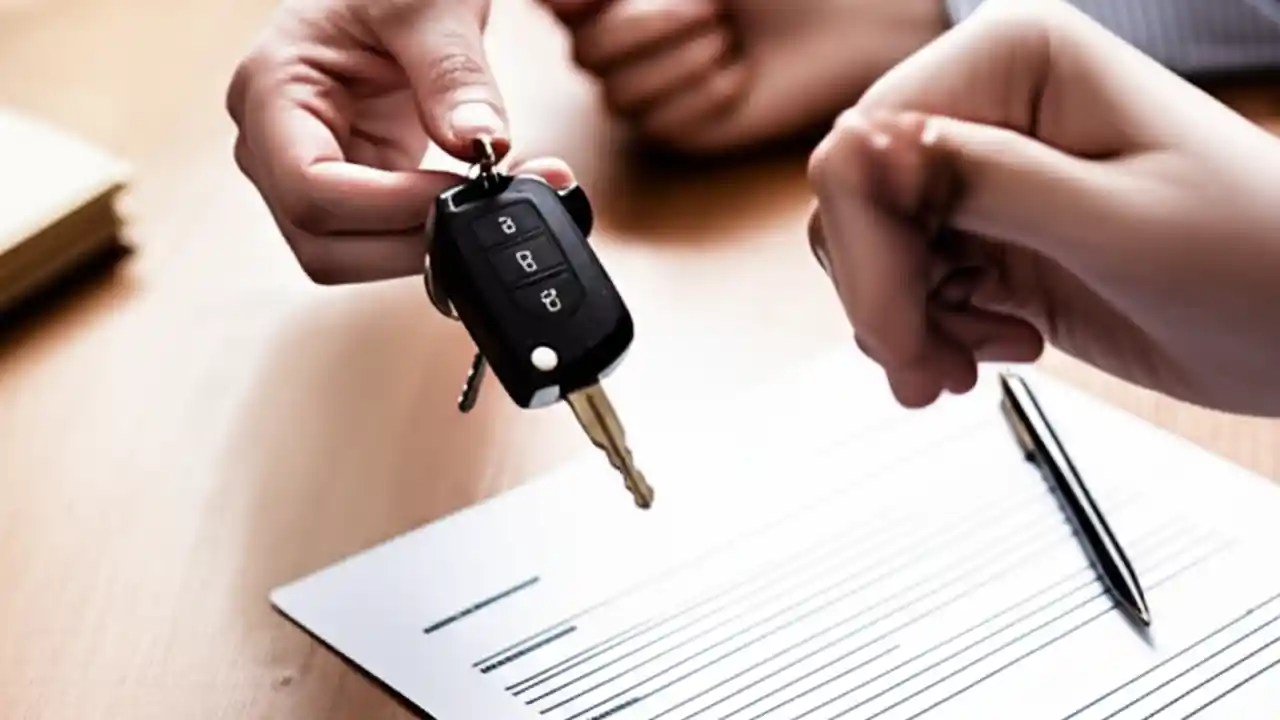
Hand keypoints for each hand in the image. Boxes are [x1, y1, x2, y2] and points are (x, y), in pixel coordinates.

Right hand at [229, 0, 546, 283]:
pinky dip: (429, 233)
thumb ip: (455, 76)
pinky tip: (476, 203)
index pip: (310, 190)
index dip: (389, 208)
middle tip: (487, 214)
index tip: (459, 191)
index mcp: (271, 91)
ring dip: (422, 246)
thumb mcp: (430, 8)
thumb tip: (482, 144)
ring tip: (492, 204)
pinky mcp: (347, 185)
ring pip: (348, 255)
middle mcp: (272, 143)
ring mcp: (303, 170)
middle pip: (321, 243)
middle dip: (408, 242)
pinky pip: (378, 237)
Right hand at [543, 0, 945, 153]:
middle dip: (648, 26)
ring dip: (679, 60)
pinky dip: (702, 98)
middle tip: (712, 7)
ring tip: (728, 38)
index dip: (574, 3)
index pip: (559, 7)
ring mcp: (652, 87)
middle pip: (584, 52)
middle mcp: (625, 38)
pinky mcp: (684, 130)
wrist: (850, 14)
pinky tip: (738, 76)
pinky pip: (659, 126)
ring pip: (616, 93)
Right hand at [807, 0, 1279, 415]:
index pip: (868, 141)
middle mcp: (992, 106)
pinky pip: (910, 282)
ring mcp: (987, 173)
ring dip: (905, 321)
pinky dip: (933, 330)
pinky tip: (994, 346)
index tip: (897, 331)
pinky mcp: (990, 234)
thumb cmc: (1257, 261)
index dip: (865, 244)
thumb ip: (983, 183)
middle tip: (927, 369)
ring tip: (965, 363)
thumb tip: (863, 151)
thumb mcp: (1117, 224)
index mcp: (1019, 60)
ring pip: (874, 248)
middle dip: (882, 294)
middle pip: (858, 200)